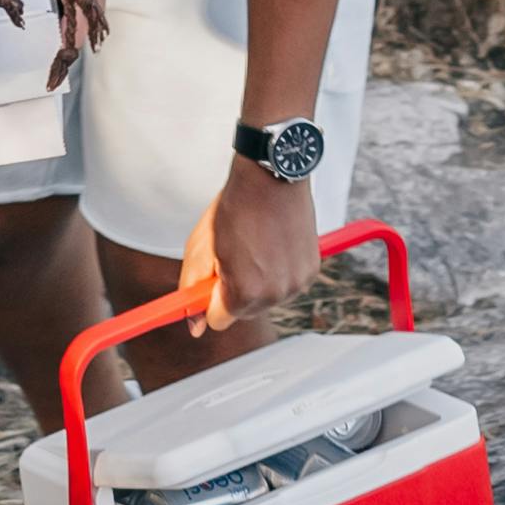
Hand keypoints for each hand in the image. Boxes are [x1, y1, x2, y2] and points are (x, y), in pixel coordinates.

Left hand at [191, 160, 316, 334]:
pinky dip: (278, 271)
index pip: (219, 321)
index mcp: (244, 291)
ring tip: (256, 245)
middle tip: (234, 254)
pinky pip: (286, 284)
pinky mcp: (311, 272)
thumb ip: (193, 290)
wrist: (272, 177)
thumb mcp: (201, 248)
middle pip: (244, 312)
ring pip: (267, 298)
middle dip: (235, 290)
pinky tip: (273, 244)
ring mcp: (296, 284)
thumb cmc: (234, 208)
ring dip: (258, 280)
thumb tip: (196, 327)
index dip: (210, 297)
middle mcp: (274, 294)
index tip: (212, 277)